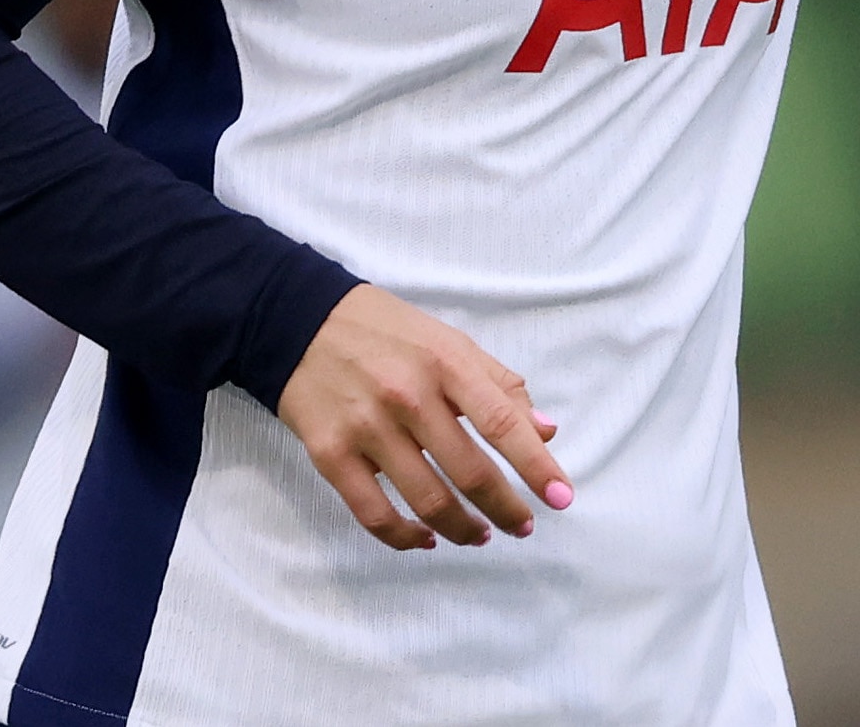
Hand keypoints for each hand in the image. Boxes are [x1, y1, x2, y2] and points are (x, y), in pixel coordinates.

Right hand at [276, 285, 572, 550]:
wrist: (298, 321)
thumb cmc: (387, 332)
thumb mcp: (449, 342)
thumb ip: (499, 386)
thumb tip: (545, 431)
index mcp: (446, 362)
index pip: (502, 423)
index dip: (536, 466)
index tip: (562, 497)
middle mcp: (409, 396)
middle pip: (469, 471)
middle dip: (505, 508)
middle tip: (522, 526)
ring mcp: (367, 428)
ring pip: (426, 500)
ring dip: (462, 528)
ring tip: (480, 535)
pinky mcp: (331, 454)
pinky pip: (374, 513)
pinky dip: (405, 537)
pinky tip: (426, 539)